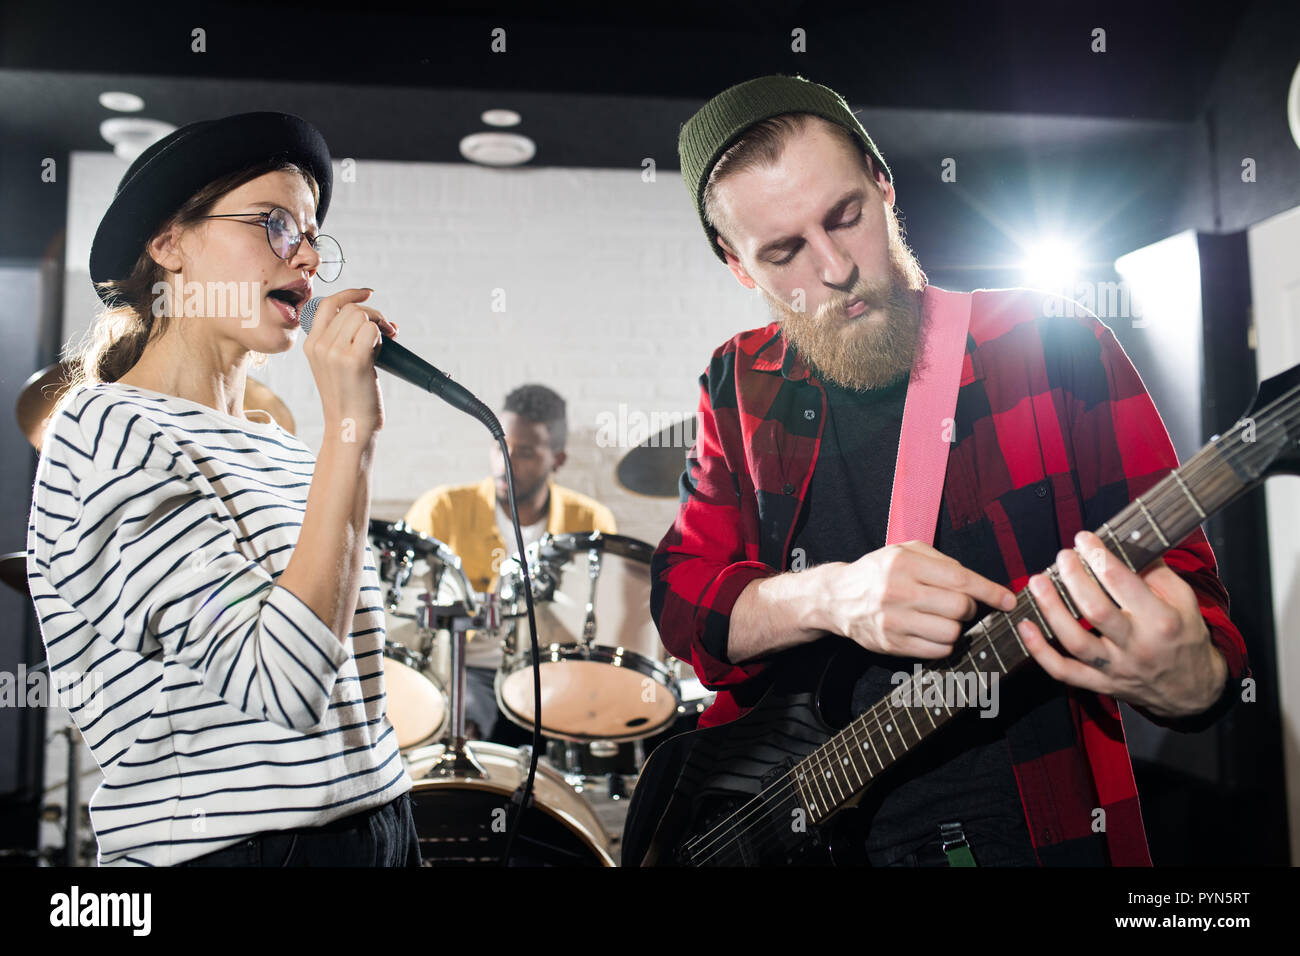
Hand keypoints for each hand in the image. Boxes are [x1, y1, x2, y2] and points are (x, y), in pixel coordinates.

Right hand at [301, 288, 392, 440]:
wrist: (349, 428)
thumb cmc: (350, 399)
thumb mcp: (335, 366)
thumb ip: (343, 341)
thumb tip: (374, 319)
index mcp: (311, 345)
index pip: (328, 303)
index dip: (351, 293)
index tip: (368, 293)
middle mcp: (319, 346)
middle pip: (351, 308)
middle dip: (374, 314)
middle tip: (388, 331)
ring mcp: (335, 353)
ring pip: (362, 316)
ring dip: (379, 324)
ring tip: (385, 342)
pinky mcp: (354, 361)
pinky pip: (373, 330)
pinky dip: (383, 336)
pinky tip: (383, 351)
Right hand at [825, 541, 1016, 658]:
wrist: (838, 598)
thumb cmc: (878, 572)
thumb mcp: (904, 551)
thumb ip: (941, 562)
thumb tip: (979, 583)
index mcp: (904, 563)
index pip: (961, 579)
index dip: (990, 591)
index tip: (1009, 601)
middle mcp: (898, 591)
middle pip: (960, 607)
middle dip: (968, 607)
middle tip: (959, 604)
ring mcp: (894, 621)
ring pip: (952, 632)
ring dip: (956, 627)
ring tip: (943, 618)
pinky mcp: (891, 644)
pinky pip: (937, 650)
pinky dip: (944, 643)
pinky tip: (932, 631)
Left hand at [1017, 530, 1226, 717]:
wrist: (1193, 690)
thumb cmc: (1184, 637)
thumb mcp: (1185, 601)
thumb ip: (1157, 573)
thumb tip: (1127, 543)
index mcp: (1160, 620)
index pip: (1122, 583)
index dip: (1098, 557)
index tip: (1084, 539)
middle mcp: (1137, 646)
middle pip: (1095, 610)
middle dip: (1073, 579)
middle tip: (1062, 556)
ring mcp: (1115, 668)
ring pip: (1075, 641)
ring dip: (1051, 609)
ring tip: (1037, 582)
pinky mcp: (1100, 683)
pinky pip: (1063, 671)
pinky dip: (1040, 652)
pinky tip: (1025, 627)